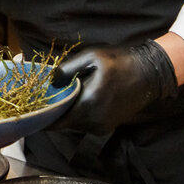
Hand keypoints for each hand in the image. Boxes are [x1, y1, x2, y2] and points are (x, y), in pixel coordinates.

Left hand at [49, 40, 177, 133]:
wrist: (151, 73)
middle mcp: (94, 121)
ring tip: (60, 98)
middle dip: (53, 113)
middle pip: (64, 123)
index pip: (57, 121)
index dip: (43, 117)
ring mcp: (103, 126)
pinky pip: (86, 124)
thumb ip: (67, 70)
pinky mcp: (109, 126)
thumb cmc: (120, 62)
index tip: (32, 110)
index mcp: (88, 105)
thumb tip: (51, 82)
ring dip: (67, 114)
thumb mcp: (91, 57)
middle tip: (44, 100)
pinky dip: (78, 115)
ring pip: (75, 124)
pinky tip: (77, 100)